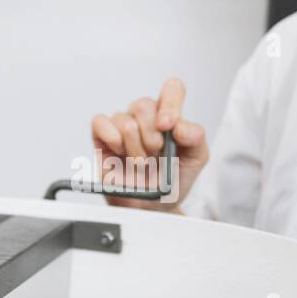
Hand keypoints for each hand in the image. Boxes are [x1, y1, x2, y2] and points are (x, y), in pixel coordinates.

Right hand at [90, 78, 208, 210]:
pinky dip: (111, 138)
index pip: (171, 89)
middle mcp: (145, 118)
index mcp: (168, 115)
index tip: (168, 127)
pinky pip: (100, 122)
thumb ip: (196, 137)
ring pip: (125, 121)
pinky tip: (119, 152)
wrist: (153, 207)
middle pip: (144, 105)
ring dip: (135, 149)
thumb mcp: (196, 159)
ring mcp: (122, 125)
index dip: (169, 103)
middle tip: (155, 156)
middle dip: (152, 137)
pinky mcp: (102, 137)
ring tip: (140, 164)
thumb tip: (180, 126)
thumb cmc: (172, 181)